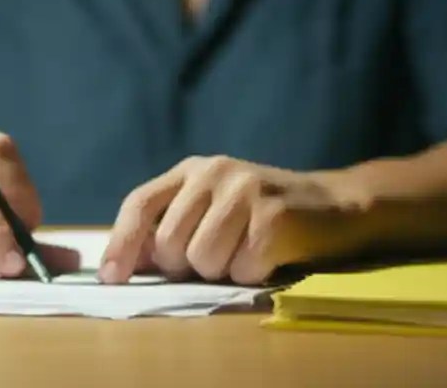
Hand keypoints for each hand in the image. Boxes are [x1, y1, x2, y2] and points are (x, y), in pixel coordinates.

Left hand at [100, 156, 373, 285]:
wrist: (334, 205)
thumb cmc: (263, 215)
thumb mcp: (212, 209)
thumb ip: (170, 228)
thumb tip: (126, 263)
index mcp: (192, 170)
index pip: (141, 203)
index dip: (122, 242)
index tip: (112, 276)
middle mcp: (214, 172)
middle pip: (170, 244)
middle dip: (188, 267)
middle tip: (219, 256)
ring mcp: (244, 191)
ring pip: (203, 261)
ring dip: (223, 272)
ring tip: (245, 252)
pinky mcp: (273, 216)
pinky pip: (241, 270)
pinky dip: (253, 274)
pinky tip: (270, 255)